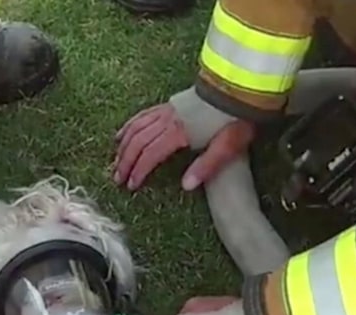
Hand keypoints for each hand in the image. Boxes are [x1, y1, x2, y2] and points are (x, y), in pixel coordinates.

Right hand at [112, 102, 255, 191]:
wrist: (239, 88)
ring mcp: (167, 111)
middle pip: (138, 142)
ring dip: (123, 147)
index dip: (139, 171)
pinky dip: (129, 127)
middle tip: (118, 178)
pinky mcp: (170, 105)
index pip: (151, 155)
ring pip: (136, 128)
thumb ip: (206, 165)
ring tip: (116, 162)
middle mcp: (168, 121)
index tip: (132, 185)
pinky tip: (122, 135)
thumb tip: (186, 186)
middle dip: (125, 161)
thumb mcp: (228, 145)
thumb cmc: (236, 118)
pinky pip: (142, 116)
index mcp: (180, 133)